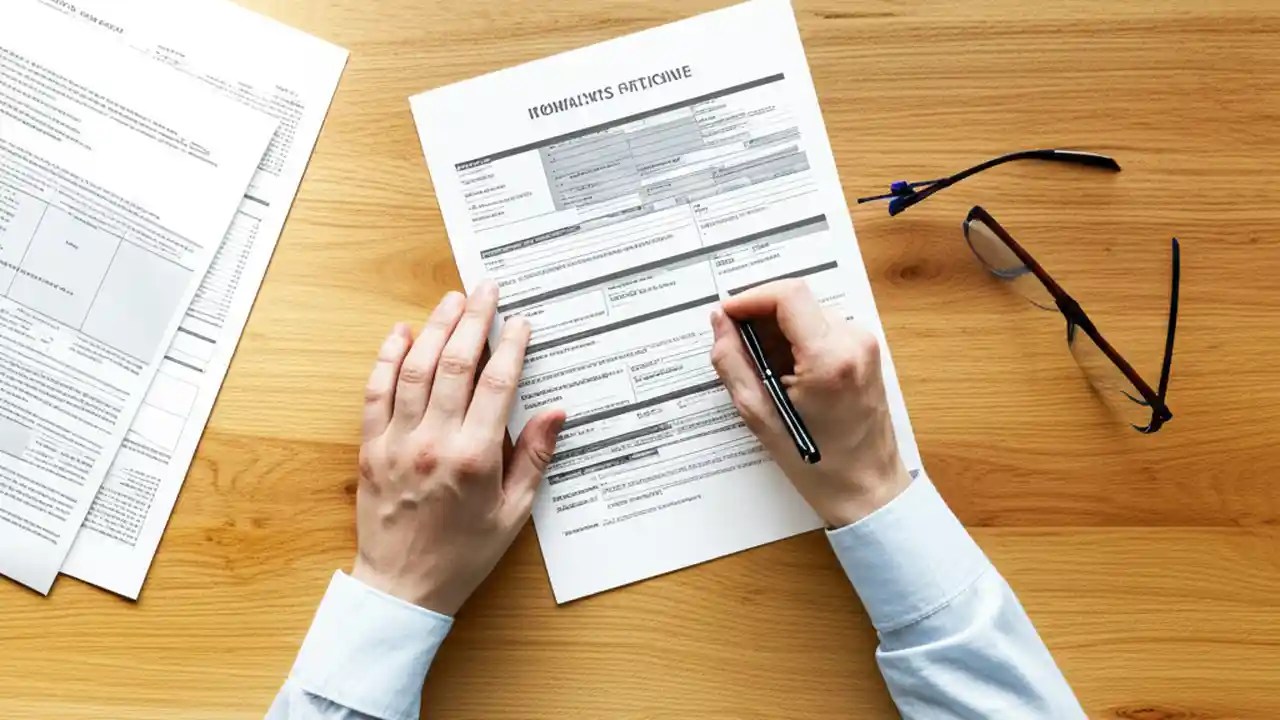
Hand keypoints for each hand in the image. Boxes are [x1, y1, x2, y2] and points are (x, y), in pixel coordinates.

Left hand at [352, 281, 564, 614]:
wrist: (402, 588)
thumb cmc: (463, 554)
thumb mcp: (513, 514)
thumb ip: (534, 458)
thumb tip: (557, 413)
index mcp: (476, 458)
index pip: (496, 385)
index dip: (511, 346)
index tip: (520, 322)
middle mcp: (434, 442)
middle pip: (454, 364)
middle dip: (473, 320)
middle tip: (486, 290)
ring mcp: (398, 442)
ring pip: (415, 369)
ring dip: (433, 328)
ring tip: (451, 300)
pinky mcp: (370, 448)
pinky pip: (376, 392)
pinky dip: (387, 358)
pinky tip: (400, 334)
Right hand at [709, 280, 911, 527]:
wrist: (867, 489)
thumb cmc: (817, 464)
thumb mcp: (760, 417)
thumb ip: (733, 363)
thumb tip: (720, 322)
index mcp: (829, 358)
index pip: (787, 295)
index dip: (750, 298)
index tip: (727, 316)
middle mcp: (853, 342)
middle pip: (796, 302)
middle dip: (761, 319)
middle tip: (740, 352)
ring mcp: (864, 345)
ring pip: (807, 313)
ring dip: (778, 332)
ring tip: (766, 373)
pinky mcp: (867, 351)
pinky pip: (822, 328)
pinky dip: (797, 341)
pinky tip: (788, 375)